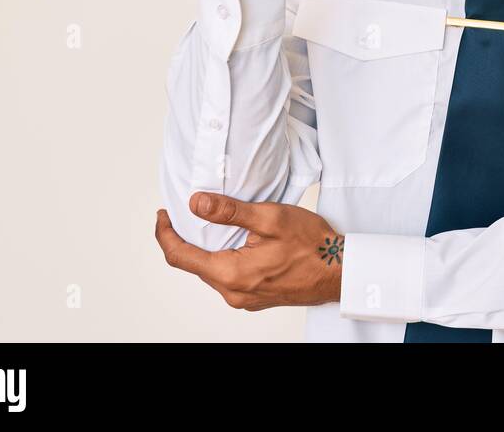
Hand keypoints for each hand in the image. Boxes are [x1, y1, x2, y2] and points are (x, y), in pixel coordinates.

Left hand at [154, 193, 343, 309]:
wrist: (340, 271)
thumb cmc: (313, 246)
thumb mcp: (271, 217)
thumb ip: (230, 212)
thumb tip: (197, 204)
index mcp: (231, 273)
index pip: (180, 256)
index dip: (165, 234)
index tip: (163, 215)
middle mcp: (233, 293)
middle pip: (194, 265)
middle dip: (186, 238)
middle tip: (186, 214)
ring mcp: (244, 298)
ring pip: (212, 271)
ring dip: (207, 248)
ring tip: (212, 224)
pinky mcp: (255, 297)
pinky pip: (228, 277)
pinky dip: (224, 258)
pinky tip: (237, 242)